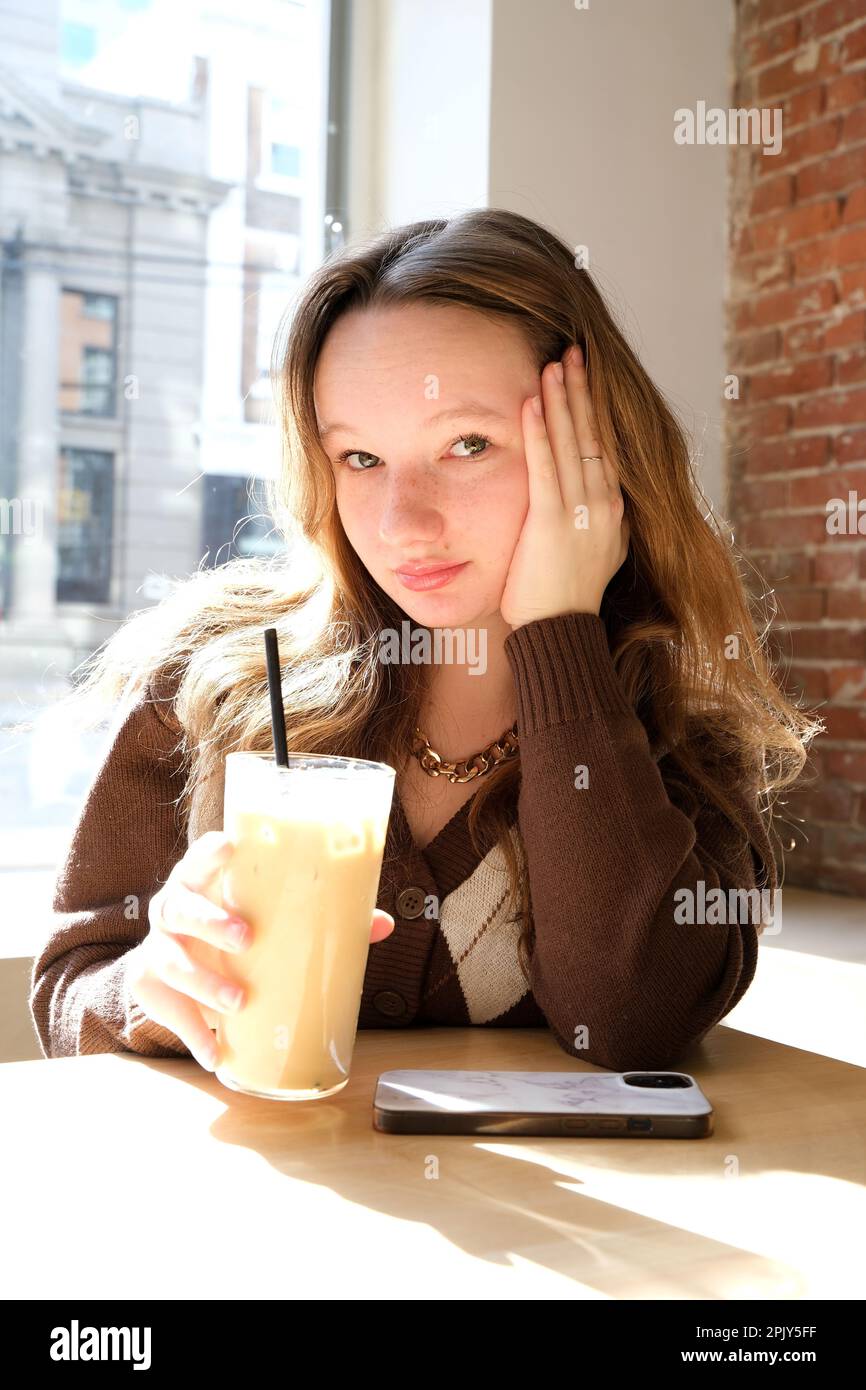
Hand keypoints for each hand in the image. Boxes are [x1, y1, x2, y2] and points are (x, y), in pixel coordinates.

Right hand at [127, 830, 394, 1071]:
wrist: (176, 963)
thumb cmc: (235, 926)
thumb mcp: (265, 916)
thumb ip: (319, 917)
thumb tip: (382, 924)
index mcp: (201, 882)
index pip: (199, 858)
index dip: (209, 851)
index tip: (229, 844)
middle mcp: (172, 909)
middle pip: (181, 908)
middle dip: (211, 922)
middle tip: (246, 939)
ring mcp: (157, 947)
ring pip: (170, 961)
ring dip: (204, 983)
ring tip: (238, 1003)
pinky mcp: (149, 985)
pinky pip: (166, 1010)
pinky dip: (192, 1033)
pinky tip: (215, 1054)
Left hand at [500, 344, 629, 628]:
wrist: (561, 630)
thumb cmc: (570, 597)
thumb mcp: (602, 553)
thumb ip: (607, 524)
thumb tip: (611, 504)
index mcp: (613, 507)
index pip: (605, 445)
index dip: (595, 408)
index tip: (586, 376)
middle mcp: (604, 502)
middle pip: (592, 433)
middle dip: (581, 390)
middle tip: (571, 351)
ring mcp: (580, 510)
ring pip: (571, 442)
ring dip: (561, 399)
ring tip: (553, 363)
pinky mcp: (552, 521)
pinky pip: (545, 466)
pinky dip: (539, 431)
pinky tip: (530, 403)